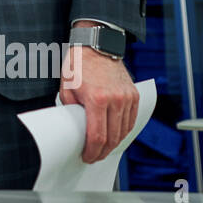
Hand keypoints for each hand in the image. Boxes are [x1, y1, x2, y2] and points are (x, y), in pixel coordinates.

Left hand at [59, 32, 138, 162]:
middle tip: (94, 156)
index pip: (97, 137)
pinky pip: (131, 120)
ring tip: (103, 148)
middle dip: (102, 152)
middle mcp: (115, 99)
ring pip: (124, 131)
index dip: (92, 152)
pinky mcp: (134, 95)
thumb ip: (73, 112)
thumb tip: (75, 131)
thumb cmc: (78, 66)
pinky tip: (115, 135)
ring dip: (114, 143)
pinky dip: (124, 130)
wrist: (95, 46)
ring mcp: (127, 97)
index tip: (87, 157)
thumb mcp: (67, 90)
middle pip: (112, 138)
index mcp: (97, 99)